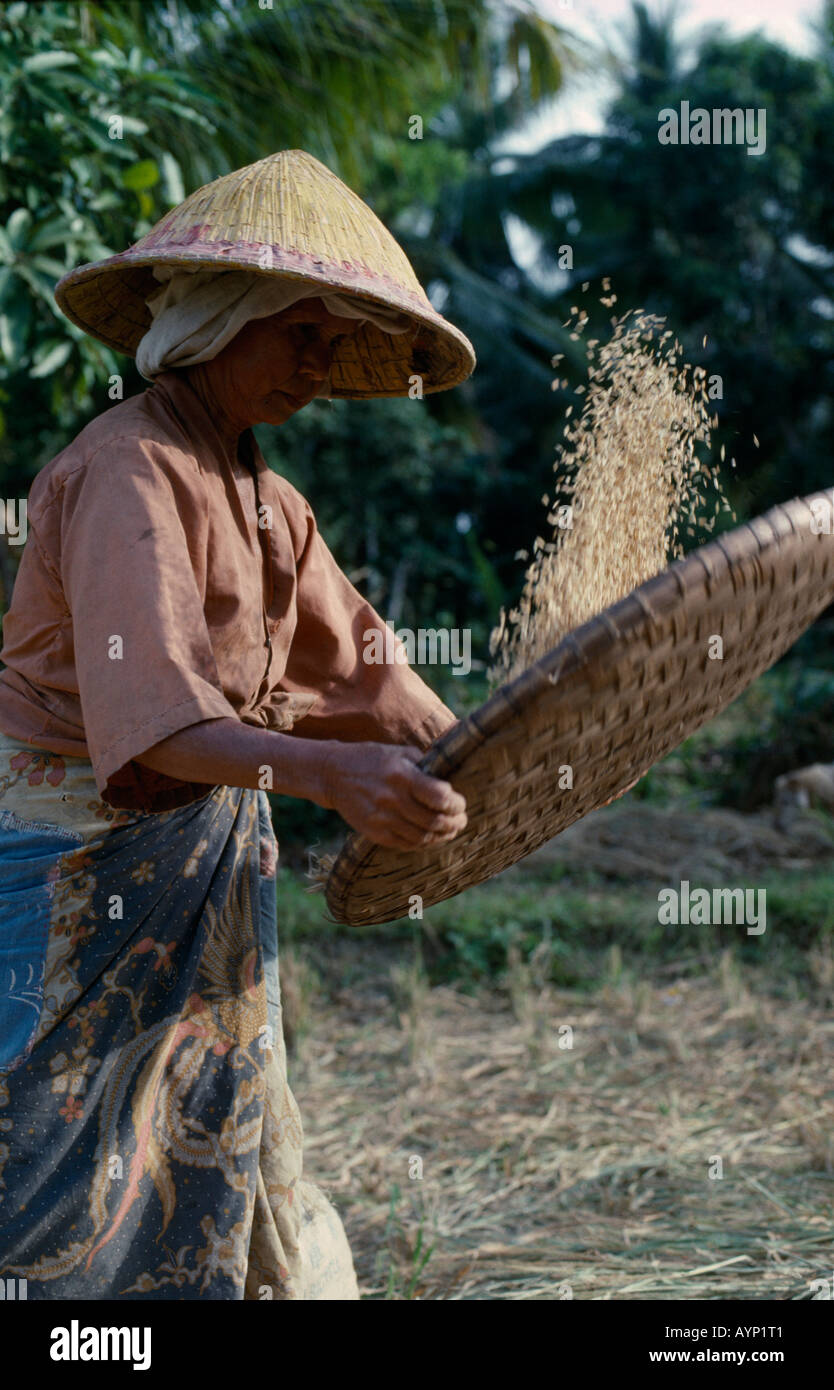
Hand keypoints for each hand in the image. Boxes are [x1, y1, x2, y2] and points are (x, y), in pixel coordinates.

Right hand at [319, 742, 467, 850]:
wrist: (333, 774)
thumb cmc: (372, 758)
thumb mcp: (399, 752)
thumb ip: (424, 765)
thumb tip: (451, 779)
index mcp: (402, 776)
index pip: (440, 797)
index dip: (456, 804)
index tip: (460, 804)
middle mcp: (392, 799)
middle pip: (434, 821)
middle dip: (454, 823)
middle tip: (461, 821)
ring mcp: (382, 819)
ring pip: (422, 837)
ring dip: (441, 836)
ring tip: (449, 830)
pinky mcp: (373, 833)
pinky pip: (405, 844)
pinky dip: (422, 842)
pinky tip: (429, 836)